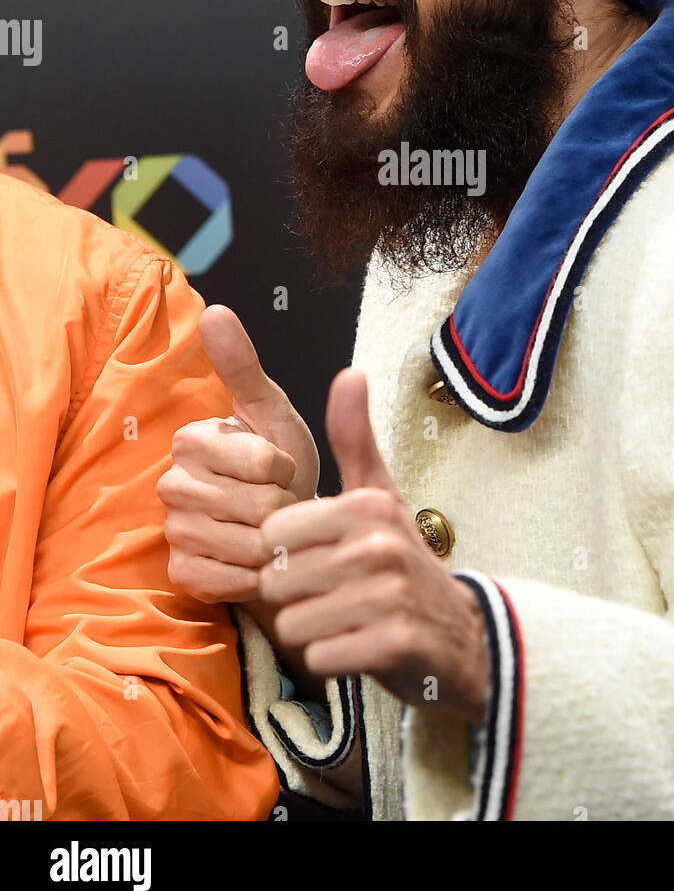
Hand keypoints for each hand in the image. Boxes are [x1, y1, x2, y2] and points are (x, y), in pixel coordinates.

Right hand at [157, 304, 319, 604]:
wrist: (285, 527)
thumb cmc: (281, 466)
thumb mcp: (271, 411)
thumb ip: (243, 365)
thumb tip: (215, 310)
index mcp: (191, 440)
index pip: (261, 461)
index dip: (286, 468)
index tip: (281, 468)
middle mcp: (171, 484)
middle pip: (256, 506)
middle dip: (284, 508)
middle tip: (280, 504)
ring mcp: (173, 531)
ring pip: (245, 545)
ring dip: (274, 544)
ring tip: (272, 532)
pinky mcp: (181, 573)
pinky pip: (228, 580)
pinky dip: (255, 576)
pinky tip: (258, 564)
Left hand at [259, 367, 489, 723]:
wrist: (462, 634)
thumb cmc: (402, 560)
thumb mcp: (380, 494)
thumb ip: (354, 437)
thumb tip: (350, 372)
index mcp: (366, 506)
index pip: (272, 534)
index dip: (286, 554)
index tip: (319, 558)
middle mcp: (379, 546)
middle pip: (277, 582)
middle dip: (296, 599)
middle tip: (334, 596)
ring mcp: (390, 596)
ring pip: (294, 624)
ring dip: (313, 633)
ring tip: (346, 620)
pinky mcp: (395, 644)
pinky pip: (322, 658)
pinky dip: (334, 660)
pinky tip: (360, 646)